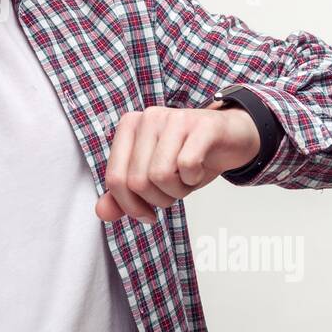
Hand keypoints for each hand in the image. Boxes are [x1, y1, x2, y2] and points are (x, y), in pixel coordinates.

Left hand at [96, 104, 260, 223]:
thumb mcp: (152, 178)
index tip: (147, 213)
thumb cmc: (188, 157)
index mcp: (129, 126)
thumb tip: (102, 213)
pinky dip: (193, 179)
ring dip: (177, 191)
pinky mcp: (201, 125)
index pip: (115, 179)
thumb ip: (124, 195)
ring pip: (160, 176)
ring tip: (186, 180)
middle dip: (158, 199)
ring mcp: (174, 118)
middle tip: (173, 191)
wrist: (230, 138)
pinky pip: (187, 165)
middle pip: (138, 182)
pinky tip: (198, 170)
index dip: (130, 206)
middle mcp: (148, 117)